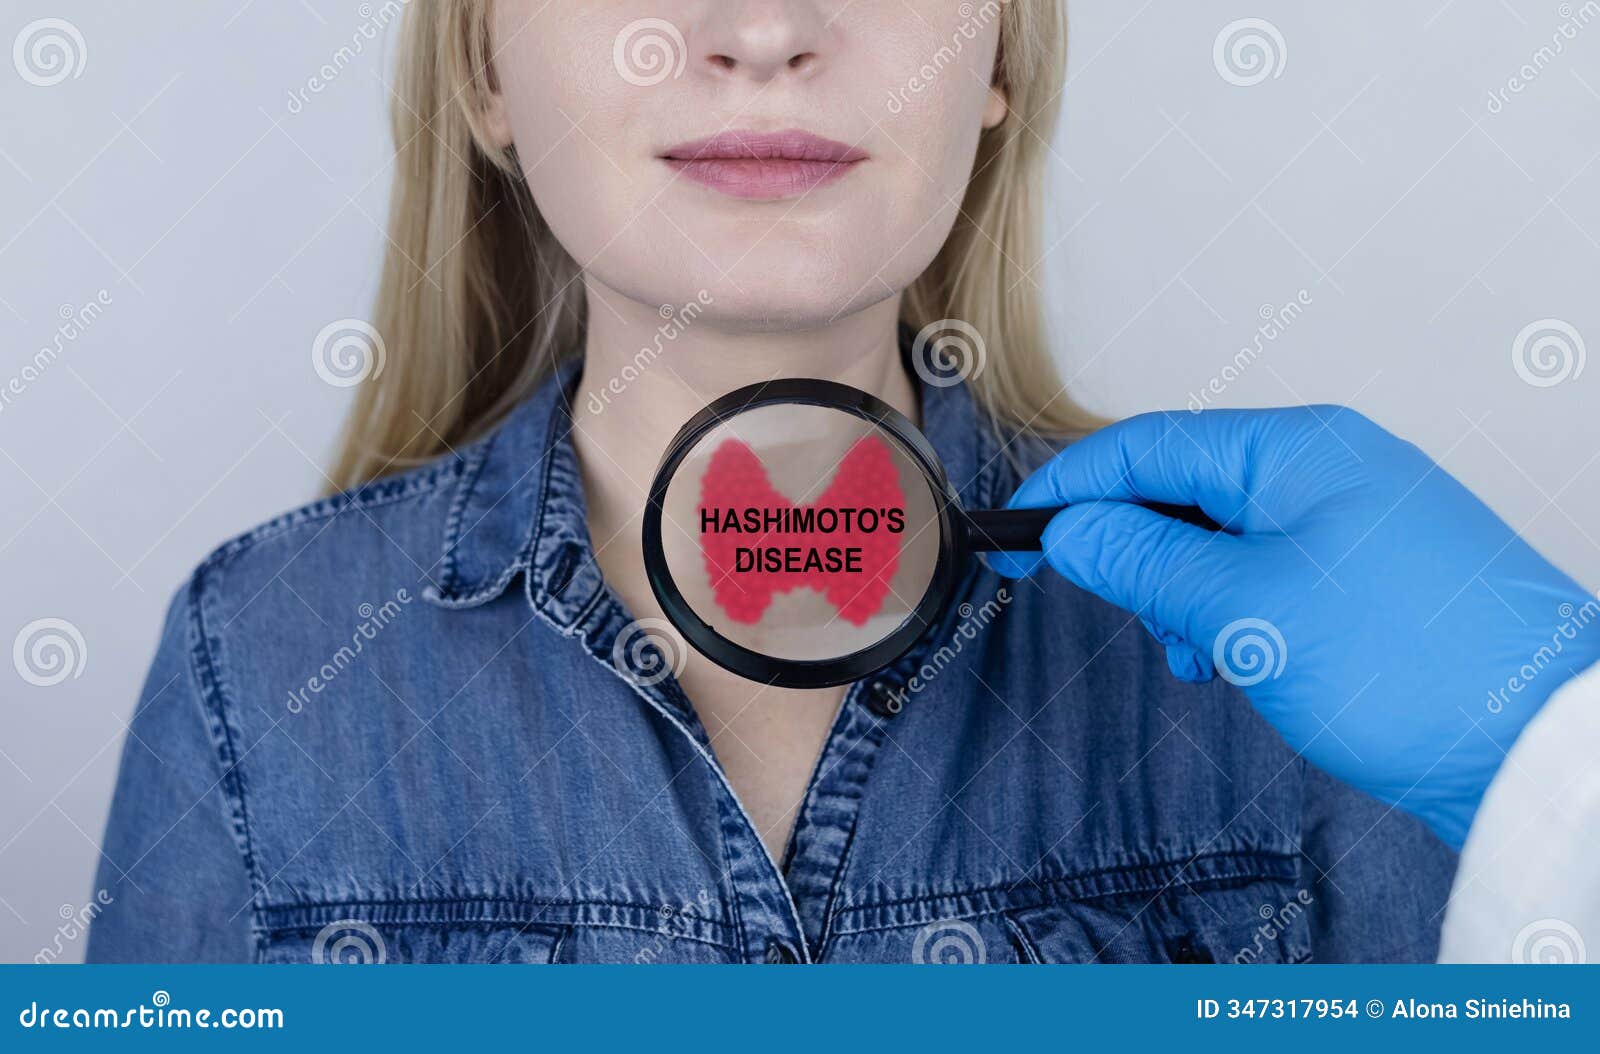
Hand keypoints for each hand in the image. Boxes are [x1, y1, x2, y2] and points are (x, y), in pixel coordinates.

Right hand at [990, 406, 1599, 847]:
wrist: (1538, 744)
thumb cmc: (1406, 664)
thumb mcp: (1243, 609)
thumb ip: (1143, 559)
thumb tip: (1070, 529)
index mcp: (1295, 449)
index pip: (1147, 444)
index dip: (1070, 486)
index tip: (1013, 529)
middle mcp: (1327, 468)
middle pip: (1184, 487)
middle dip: (1138, 552)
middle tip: (1123, 610)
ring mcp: (1353, 520)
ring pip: (1222, 537)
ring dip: (1185, 593)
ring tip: (1200, 654)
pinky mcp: (1369, 575)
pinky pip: (1267, 573)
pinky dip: (1231, 613)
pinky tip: (1234, 661)